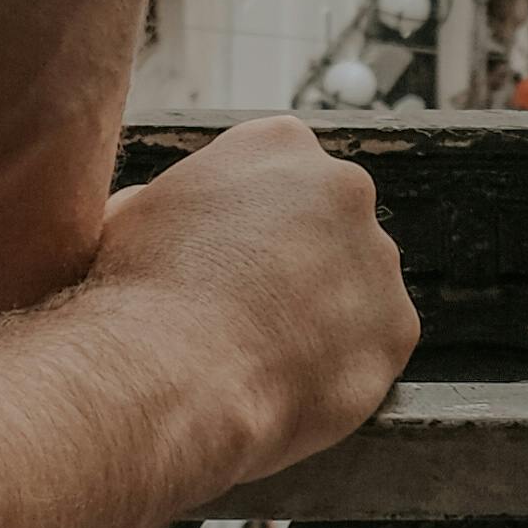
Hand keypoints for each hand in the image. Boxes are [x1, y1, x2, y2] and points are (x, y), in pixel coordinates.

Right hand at [92, 118, 418, 473]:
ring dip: (326, 312)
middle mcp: (342, 187)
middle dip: (301, 260)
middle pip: (330, 221)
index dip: (254, 219)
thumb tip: (163, 221)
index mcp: (278, 144)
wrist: (172, 373)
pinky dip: (342, 366)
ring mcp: (377, 259)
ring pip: (357, 285)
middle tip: (253, 306)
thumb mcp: (131, 213)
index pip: (281, 169)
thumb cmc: (140, 293)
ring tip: (266, 352)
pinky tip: (294, 383)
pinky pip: (373, 347)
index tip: (233, 255)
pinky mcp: (396, 329)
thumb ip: (171, 204)